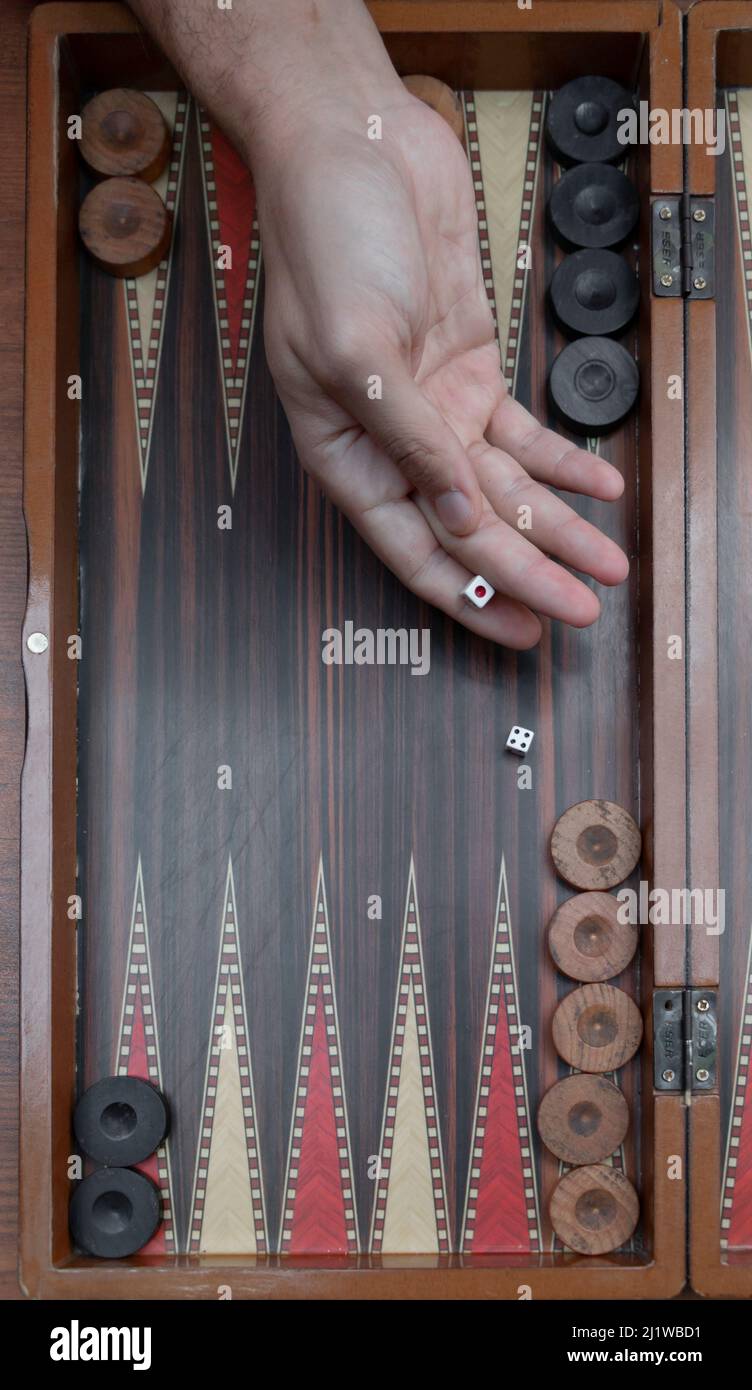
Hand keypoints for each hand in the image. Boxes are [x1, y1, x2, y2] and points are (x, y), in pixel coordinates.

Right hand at [252, 86, 628, 648]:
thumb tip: (456, 519)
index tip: (526, 630)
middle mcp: (394, 443)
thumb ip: (408, 440)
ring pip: (507, 487)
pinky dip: (563, 460)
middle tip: (584, 610)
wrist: (355, 145)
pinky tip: (601, 487)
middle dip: (531, 572)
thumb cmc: (327, 241)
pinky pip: (524, 432)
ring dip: (559, 526)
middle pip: (473, 528)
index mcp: (346, 452)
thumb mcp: (356, 348)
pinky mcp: (473, 368)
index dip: (473, 597)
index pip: (416, 548)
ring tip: (609, 563)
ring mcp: (438, 407)